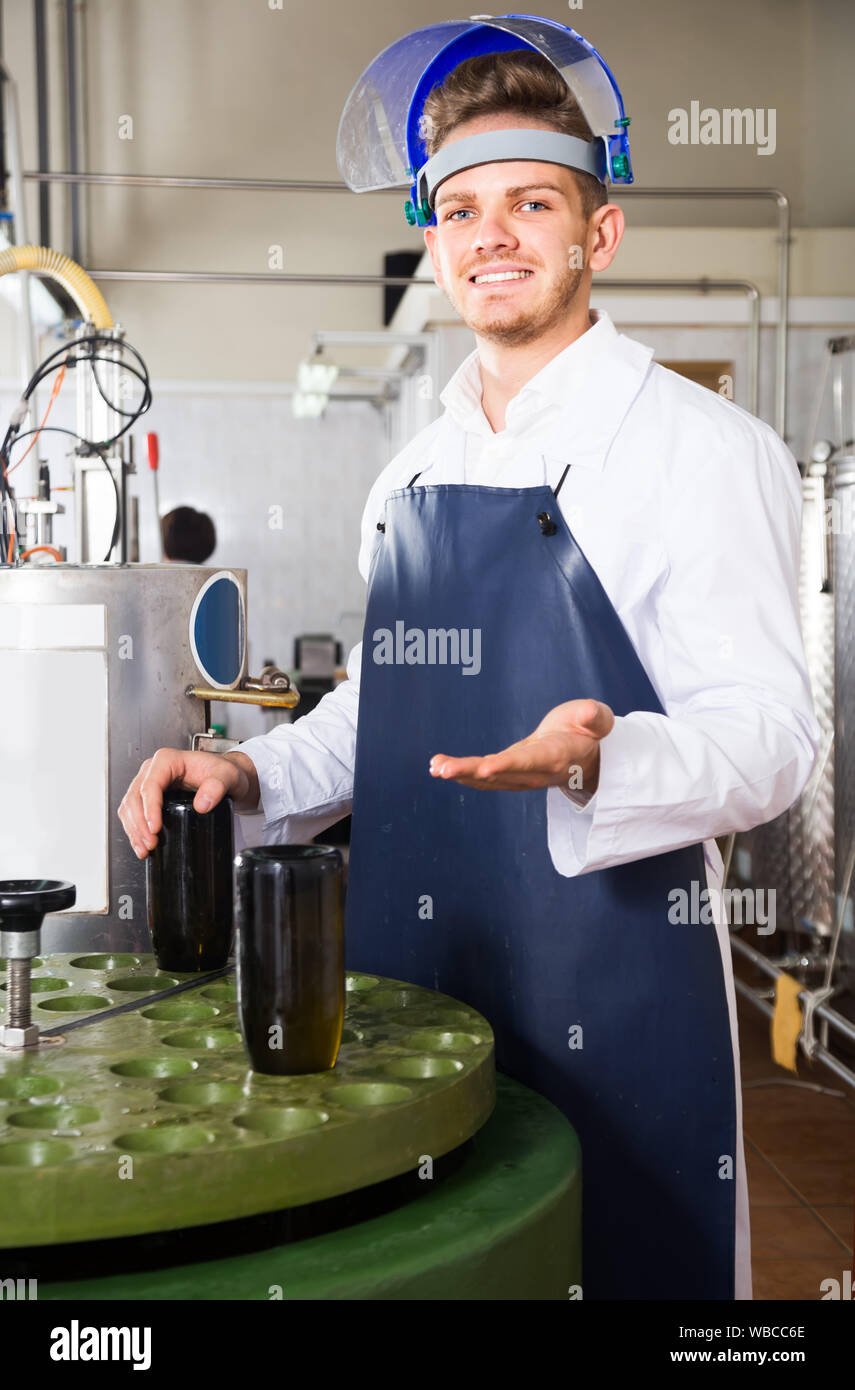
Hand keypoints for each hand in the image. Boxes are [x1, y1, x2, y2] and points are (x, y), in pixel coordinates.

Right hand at [117, 748, 259, 859]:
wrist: (225, 778)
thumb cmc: (223, 772)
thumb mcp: (227, 776)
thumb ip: (217, 787)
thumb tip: (202, 805)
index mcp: (167, 760)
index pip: (150, 784)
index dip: (149, 808)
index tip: (155, 828)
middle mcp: (153, 770)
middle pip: (135, 797)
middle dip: (139, 824)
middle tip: (151, 843)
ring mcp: (148, 783)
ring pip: (130, 807)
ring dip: (134, 830)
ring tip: (145, 849)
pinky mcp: (148, 797)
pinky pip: (133, 813)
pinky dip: (134, 830)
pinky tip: (141, 844)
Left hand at [428, 698, 613, 791]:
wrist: (584, 755)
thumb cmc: (587, 731)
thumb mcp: (598, 720)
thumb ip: (595, 717)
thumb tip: (592, 712)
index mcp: (556, 757)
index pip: (530, 762)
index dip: (508, 765)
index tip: (485, 767)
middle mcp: (535, 773)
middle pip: (500, 775)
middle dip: (470, 772)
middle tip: (442, 770)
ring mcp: (520, 777)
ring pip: (487, 779)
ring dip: (459, 774)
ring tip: (435, 768)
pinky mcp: (508, 775)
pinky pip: (482, 777)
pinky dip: (461, 773)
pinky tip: (438, 767)